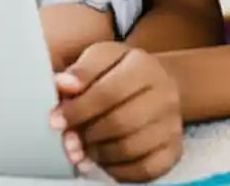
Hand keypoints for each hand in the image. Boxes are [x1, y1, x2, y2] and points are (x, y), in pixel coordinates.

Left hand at [50, 41, 182, 182]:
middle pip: (120, 122)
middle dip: (87, 135)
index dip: (78, 109)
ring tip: (83, 148)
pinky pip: (145, 169)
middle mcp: (165, 94)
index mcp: (143, 66)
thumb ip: (80, 71)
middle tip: (68, 141)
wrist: (154, 86)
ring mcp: (173, 124)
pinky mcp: (174, 150)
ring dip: (99, 153)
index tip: (55, 121)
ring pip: (131, 148)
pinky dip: (118, 169)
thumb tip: (62, 85)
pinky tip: (103, 160)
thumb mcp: (99, 59)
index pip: (108, 92)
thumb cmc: (118, 73)